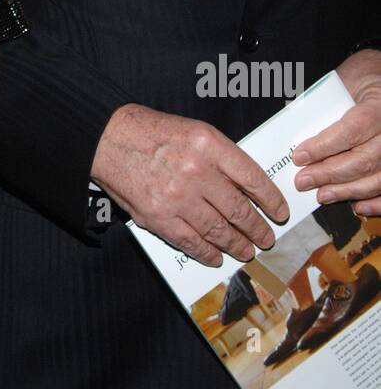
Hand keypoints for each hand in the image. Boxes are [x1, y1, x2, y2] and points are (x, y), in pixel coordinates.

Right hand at [91, 104, 288, 266]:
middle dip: (257, 228)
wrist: (109, 138)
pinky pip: (191, 242)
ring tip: (247, 250)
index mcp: (209, 144)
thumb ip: (220, 158)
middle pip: (238, 209)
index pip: (253, 178)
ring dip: (237, 244)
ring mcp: (178, 197)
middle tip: (267, 238)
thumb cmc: (151, 132)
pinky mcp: (159, 217)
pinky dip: (207, 253)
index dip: (271, 200)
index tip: (280, 213)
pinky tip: (216, 257)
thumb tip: (246, 189)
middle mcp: (197, 171)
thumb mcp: (194, 131)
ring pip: (218, 230)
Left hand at [291, 50, 380, 215]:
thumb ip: (323, 105)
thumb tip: (291, 129)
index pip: (353, 129)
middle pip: (365, 159)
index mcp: (378, 105)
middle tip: (303, 181)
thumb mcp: (342, 81)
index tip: (299, 156)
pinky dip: (376, 202)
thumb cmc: (362, 79)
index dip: (325, 146)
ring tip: (322, 195)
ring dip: (348, 190)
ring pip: (377, 177)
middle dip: (330, 174)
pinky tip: (357, 205)